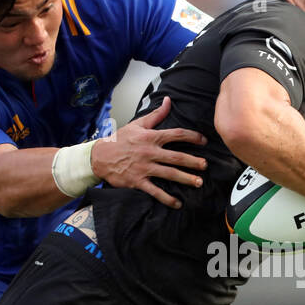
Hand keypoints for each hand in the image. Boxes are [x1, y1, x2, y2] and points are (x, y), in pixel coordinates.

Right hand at [91, 97, 207, 207]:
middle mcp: (149, 152)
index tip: (204, 141)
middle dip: (193, 161)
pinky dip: (167, 198)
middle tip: (205, 165)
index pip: (176, 135)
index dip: (192, 137)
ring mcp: (144, 168)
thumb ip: (156, 115)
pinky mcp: (138, 181)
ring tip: (198, 182)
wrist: (99, 157)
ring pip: (169, 174)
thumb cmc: (119, 140)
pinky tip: (177, 203)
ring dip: (185, 178)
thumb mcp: (137, 124)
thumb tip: (169, 101)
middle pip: (176, 157)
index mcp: (150, 137)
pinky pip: (155, 191)